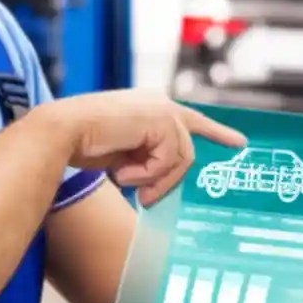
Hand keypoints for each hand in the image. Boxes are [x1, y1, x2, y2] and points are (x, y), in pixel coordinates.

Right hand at [46, 90, 245, 205]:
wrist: (62, 133)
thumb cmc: (83, 144)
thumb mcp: (123, 154)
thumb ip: (147, 159)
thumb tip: (160, 184)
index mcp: (151, 107)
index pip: (192, 120)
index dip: (218, 132)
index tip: (240, 142)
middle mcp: (161, 104)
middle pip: (187, 153)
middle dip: (168, 180)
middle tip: (144, 199)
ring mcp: (164, 109)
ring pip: (181, 159)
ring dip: (153, 179)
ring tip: (124, 180)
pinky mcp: (162, 120)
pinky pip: (169, 160)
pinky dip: (146, 174)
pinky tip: (121, 172)